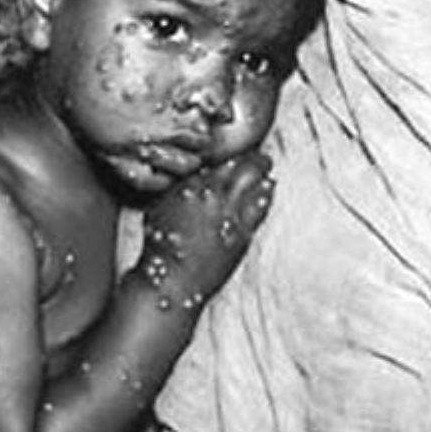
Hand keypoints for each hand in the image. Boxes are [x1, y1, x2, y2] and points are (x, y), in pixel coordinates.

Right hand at [139, 151, 274, 303]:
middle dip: (252, 157)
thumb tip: (196, 172)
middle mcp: (210, 195)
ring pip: (254, 181)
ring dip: (262, 171)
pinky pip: (260, 206)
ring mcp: (228, 214)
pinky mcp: (242, 233)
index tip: (234, 149)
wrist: (173, 281)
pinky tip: (269, 187)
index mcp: (188, 185)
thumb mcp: (162, 206)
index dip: (228, 151)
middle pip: (240, 165)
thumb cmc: (162, 246)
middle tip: (259, 154)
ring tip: (266, 165)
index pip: (216, 157)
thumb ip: (180, 186)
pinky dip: (266, 193)